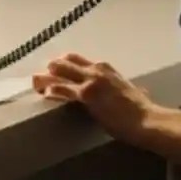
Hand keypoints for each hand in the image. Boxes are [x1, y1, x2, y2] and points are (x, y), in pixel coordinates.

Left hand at [32, 53, 156, 143]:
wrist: (146, 119)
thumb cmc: (140, 109)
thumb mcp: (129, 91)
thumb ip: (123, 88)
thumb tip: (138, 92)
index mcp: (105, 68)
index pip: (78, 60)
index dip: (64, 64)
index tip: (54, 70)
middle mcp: (97, 70)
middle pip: (65, 62)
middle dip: (51, 68)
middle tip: (39, 76)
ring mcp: (91, 81)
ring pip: (60, 74)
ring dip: (46, 79)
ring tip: (35, 83)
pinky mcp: (87, 95)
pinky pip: (64, 90)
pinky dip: (53, 91)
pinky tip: (45, 93)